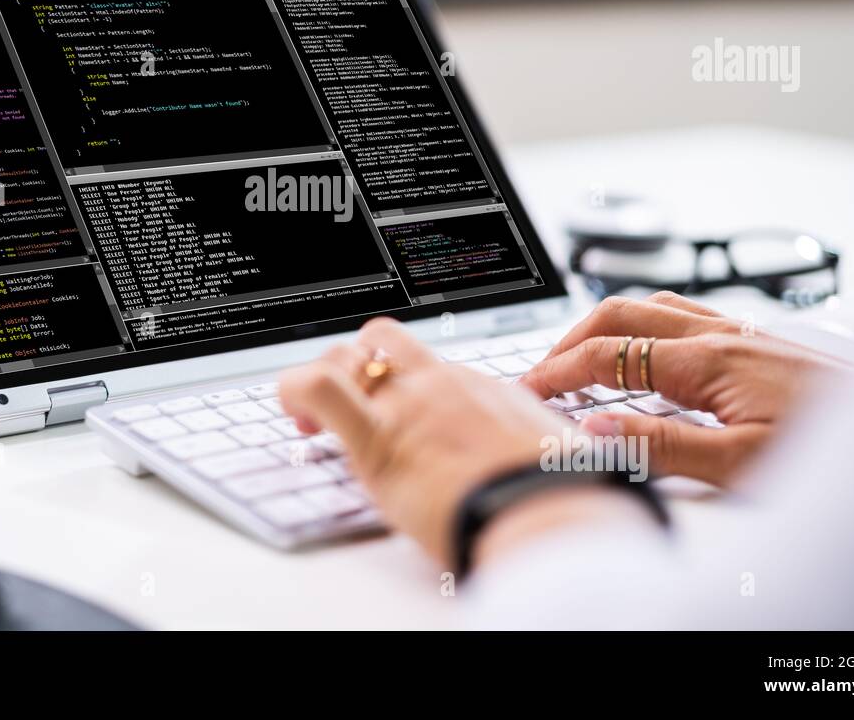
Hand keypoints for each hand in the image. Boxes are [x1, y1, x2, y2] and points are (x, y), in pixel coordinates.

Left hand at [278, 318, 580, 565]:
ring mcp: (410, 405)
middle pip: (384, 341)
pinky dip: (295, 391)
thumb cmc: (559, 496)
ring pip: (350, 353)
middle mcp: (443, 385)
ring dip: (325, 378)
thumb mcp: (551, 455)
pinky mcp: (379, 440)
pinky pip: (320, 388)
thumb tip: (539, 454)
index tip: (395, 416)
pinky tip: (296, 415)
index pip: (428, 368)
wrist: (551, 513)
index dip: (400, 386)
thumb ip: (528, 447)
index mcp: (482, 392)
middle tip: (347, 408)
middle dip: (356, 365)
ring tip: (314, 420)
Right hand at [519, 291, 847, 485]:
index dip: (556, 372)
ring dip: (602, 327)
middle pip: (618, 314)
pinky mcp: (755, 338)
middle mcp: (719, 333)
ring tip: (578, 359)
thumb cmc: (830, 448)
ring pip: (648, 306)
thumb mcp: (741, 464)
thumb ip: (660, 446)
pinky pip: (680, 314)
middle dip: (567, 340)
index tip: (526, 391)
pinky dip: (640, 326)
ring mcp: (738, 330)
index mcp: (708, 359)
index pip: (606, 355)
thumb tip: (590, 430)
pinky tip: (644, 353)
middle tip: (539, 374)